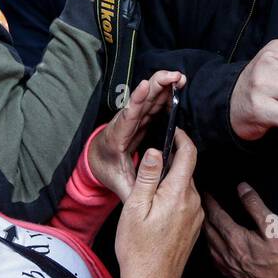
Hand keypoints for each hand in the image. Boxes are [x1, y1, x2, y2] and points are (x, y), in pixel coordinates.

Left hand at [86, 69, 184, 200]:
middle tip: (174, 77)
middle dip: (156, 86)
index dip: (135, 100)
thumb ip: (132, 191)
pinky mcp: (142, 117)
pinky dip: (165, 94)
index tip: (144, 86)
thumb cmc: (107, 170)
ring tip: (180, 78)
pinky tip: (177, 87)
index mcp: (117, 137)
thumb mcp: (118, 184)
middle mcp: (125, 123)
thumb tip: (145, 201)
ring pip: (149, 98)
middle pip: (140, 100)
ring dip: (164, 86)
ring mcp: (134, 117)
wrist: (98, 159)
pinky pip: (154, 103)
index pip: (127, 117)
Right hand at [113, 132, 202, 277]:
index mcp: (178, 193)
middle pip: (186, 170)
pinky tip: (157, 209)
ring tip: (149, 190)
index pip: (189, 154)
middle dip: (171, 161)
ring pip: (185, 187)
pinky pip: (187, 202)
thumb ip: (147, 175)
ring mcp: (196, 215)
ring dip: (171, 182)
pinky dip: (174, 197)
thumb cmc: (139, 247)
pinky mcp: (194, 227)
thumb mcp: (135, 206)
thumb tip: (155, 151)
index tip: (173, 130)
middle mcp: (193, 202)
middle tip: (150, 163)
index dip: (182, 137)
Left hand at [203, 184, 277, 277]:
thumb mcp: (272, 226)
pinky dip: (210, 247)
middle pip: (208, 230)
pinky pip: (213, 258)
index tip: (206, 193)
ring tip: (206, 221)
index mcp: (235, 238)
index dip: (209, 202)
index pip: (215, 215)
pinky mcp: (232, 276)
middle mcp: (226, 253)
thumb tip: (243, 188)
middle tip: (202, 204)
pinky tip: (214, 246)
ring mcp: (228, 266)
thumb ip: (255, 205)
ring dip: (206, 231)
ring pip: (208, 245)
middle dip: (204, 215)